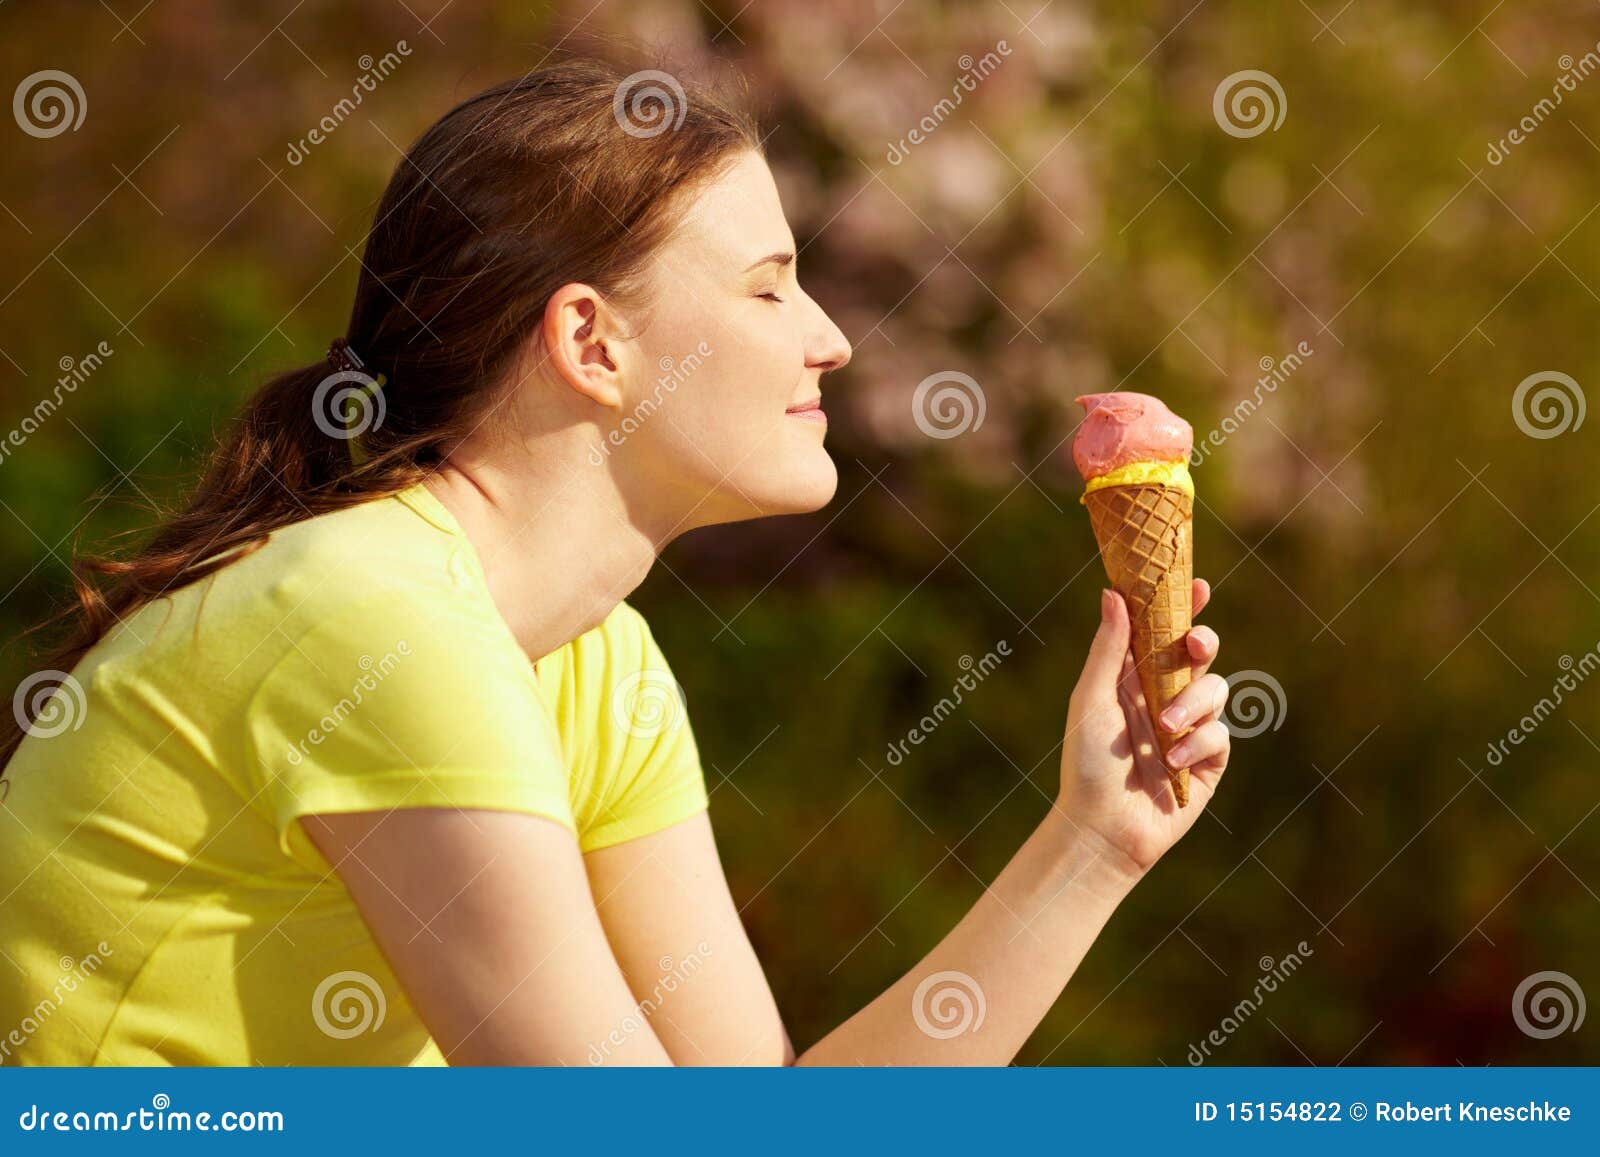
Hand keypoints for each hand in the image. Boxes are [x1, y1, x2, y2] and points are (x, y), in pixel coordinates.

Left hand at [1056, 580, 1230, 878]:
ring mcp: (1189, 728)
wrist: (1103, 826)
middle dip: (1203, 642)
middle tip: (1194, 644)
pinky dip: (1199, 742)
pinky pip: (1220, 735)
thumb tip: (1113, 593)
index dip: (1183, 607)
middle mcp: (1164, 697)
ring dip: (1193, 704)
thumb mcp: (1092, 698)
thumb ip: (1109, 649)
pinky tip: (1174, 759)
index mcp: (1133, 678)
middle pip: (1199, 654)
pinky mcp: (1207, 760)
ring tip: (1166, 728)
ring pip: (1215, 690)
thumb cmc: (1087, 762)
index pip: (1163, 633)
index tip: (1197, 586)